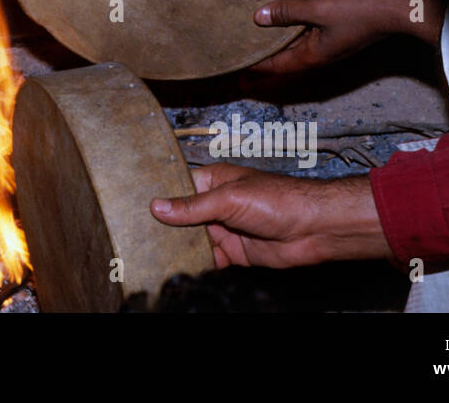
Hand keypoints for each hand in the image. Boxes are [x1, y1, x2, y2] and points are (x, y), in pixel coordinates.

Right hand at [149, 164, 389, 266]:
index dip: (159, 197)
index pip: (177, 187)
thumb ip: (192, 206)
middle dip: (165, 226)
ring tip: (151, 253)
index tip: (134, 206)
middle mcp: (216, 204)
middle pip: (182, 217)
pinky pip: (209, 260)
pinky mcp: (234, 252)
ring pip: (192, 240)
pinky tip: (181, 268)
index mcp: (213, 180)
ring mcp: (224, 228)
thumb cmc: (279, 199)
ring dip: (178, 247)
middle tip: (137, 235)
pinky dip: (197, 264)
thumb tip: (157, 207)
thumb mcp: (229, 198)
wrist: (314, 228)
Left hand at [251, 0, 444, 74]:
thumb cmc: (361, 11)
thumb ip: (288, 12)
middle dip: (260, 60)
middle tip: (238, 58)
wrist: (400, 5)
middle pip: (283, 59)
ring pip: (295, 43)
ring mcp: (330, 40)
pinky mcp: (338, 25)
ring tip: (255, 34)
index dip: (253, 68)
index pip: (275, 66)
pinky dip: (293, 24)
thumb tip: (258, 17)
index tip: (233, 71)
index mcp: (312, 55)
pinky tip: (285, 12)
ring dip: (276, 41)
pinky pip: (308, 28)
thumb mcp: (319, 9)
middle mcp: (319, 52)